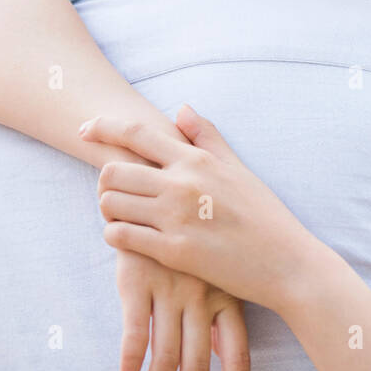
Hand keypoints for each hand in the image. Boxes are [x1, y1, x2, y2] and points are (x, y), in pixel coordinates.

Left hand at [87, 104, 323, 311]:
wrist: (286, 262)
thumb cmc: (264, 214)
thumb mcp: (238, 167)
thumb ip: (206, 136)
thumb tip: (180, 108)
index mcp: (195, 160)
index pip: (136, 133)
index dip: (103, 127)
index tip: (84, 129)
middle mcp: (181, 184)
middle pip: (113, 170)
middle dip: (106, 179)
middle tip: (115, 191)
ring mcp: (175, 218)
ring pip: (111, 203)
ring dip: (108, 209)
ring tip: (122, 215)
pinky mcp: (173, 252)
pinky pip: (121, 237)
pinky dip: (115, 235)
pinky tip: (127, 237)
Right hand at [112, 249, 248, 370]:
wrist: (151, 203)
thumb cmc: (186, 249)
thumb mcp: (213, 275)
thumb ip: (219, 314)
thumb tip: (221, 354)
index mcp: (226, 297)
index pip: (236, 352)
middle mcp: (200, 297)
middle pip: (198, 362)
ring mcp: (169, 290)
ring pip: (166, 354)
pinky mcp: (137, 282)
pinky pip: (136, 333)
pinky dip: (130, 362)